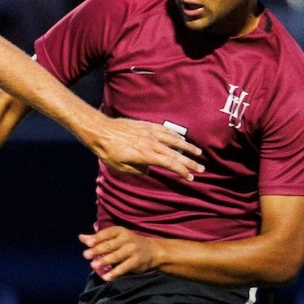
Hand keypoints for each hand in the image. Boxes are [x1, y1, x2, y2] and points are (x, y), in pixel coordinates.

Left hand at [80, 226, 164, 280]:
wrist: (153, 251)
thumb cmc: (129, 243)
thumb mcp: (116, 238)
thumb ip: (98, 238)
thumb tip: (81, 237)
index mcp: (120, 231)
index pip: (107, 233)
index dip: (97, 238)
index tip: (88, 243)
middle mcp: (126, 239)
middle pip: (110, 245)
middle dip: (97, 250)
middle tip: (85, 255)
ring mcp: (132, 251)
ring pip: (116, 256)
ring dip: (104, 261)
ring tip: (93, 265)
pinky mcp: (136, 262)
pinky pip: (124, 268)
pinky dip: (115, 273)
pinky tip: (106, 277)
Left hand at [88, 117, 202, 178]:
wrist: (101, 130)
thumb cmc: (108, 151)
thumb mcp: (120, 167)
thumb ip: (137, 171)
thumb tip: (148, 170)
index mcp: (147, 155)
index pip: (170, 164)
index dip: (182, 171)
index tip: (190, 177)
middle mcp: (152, 143)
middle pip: (176, 154)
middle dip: (190, 162)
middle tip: (201, 168)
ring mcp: (151, 133)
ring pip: (175, 140)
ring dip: (187, 147)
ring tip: (198, 153)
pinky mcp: (147, 126)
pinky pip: (166, 131)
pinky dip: (176, 136)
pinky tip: (181, 139)